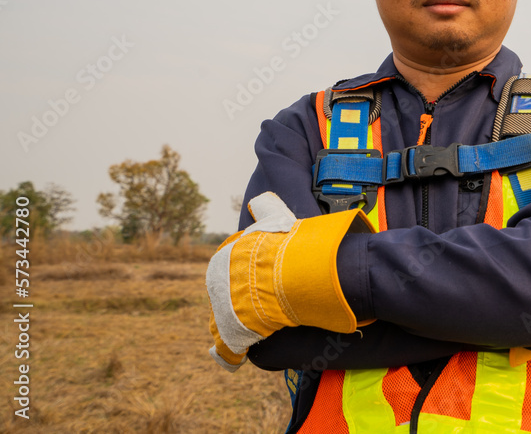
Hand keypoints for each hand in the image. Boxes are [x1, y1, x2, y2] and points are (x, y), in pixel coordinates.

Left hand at [205, 192, 374, 370]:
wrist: (283, 270)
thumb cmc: (280, 245)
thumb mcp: (272, 218)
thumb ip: (264, 207)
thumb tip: (258, 201)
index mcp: (223, 258)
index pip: (229, 269)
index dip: (246, 275)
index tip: (262, 279)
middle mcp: (217, 283)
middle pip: (226, 295)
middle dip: (239, 300)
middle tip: (264, 305)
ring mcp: (221, 310)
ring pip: (224, 320)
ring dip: (237, 326)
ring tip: (257, 329)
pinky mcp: (230, 334)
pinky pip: (226, 350)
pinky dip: (230, 355)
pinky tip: (236, 358)